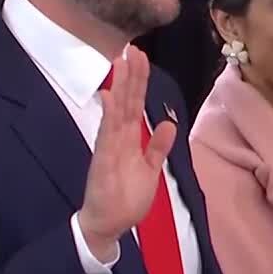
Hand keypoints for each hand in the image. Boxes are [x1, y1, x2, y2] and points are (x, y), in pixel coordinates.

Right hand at [78, 48, 176, 261]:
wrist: (108, 225)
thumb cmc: (126, 198)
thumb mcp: (150, 170)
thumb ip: (158, 148)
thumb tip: (169, 124)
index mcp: (129, 139)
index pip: (135, 104)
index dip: (140, 82)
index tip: (141, 57)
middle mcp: (118, 138)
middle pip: (126, 101)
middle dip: (130, 76)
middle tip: (133, 48)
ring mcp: (109, 147)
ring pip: (116, 111)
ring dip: (119, 87)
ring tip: (121, 62)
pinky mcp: (103, 160)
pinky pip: (107, 135)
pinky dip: (109, 116)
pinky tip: (110, 96)